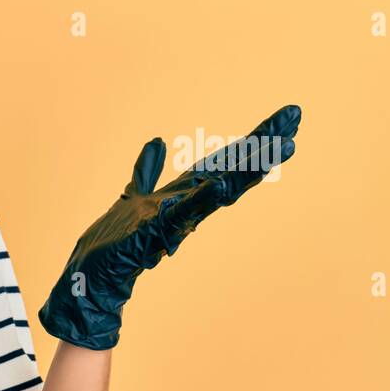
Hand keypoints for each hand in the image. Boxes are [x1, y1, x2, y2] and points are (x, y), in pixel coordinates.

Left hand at [37, 104, 301, 349]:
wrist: (94, 274)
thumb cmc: (118, 239)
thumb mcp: (134, 195)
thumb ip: (147, 170)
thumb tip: (156, 141)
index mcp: (184, 192)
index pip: (224, 161)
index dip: (252, 140)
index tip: (287, 116)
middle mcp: (187, 205)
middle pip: (231, 170)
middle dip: (262, 145)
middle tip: (295, 117)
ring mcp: (175, 220)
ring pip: (219, 191)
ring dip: (248, 170)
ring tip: (281, 147)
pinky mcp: (154, 234)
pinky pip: (182, 215)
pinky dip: (201, 200)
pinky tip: (222, 185)